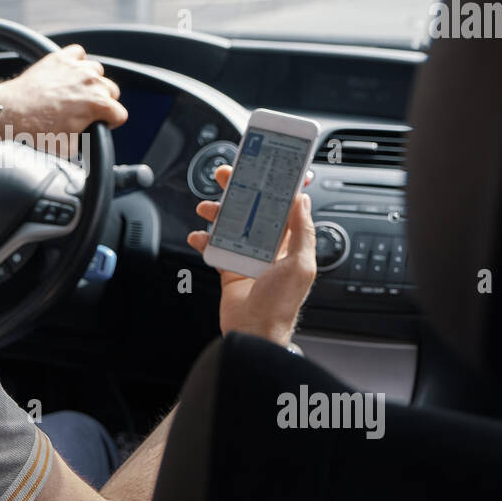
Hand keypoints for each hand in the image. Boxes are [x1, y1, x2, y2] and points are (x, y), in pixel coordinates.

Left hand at [0, 45, 127, 153]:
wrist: (10, 114)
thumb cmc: (36, 132)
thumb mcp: (69, 148)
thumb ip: (88, 141)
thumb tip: (90, 140)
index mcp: (98, 104)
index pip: (119, 114)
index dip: (111, 123)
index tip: (101, 124)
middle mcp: (90, 82)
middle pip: (112, 91)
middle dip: (103, 102)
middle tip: (86, 112)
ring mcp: (75, 67)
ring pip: (96, 71)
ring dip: (90, 82)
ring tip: (76, 93)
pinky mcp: (59, 58)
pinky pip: (78, 54)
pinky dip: (77, 62)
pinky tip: (69, 74)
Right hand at [185, 165, 316, 348]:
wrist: (254, 332)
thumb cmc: (281, 305)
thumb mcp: (300, 264)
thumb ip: (302, 231)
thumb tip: (303, 201)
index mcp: (290, 243)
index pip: (285, 206)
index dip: (276, 187)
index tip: (266, 168)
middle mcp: (269, 246)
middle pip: (253, 209)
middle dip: (239, 190)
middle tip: (226, 176)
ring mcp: (247, 255)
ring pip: (230, 223)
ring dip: (216, 213)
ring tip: (205, 207)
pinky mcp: (228, 267)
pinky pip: (213, 247)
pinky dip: (203, 240)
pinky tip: (198, 237)